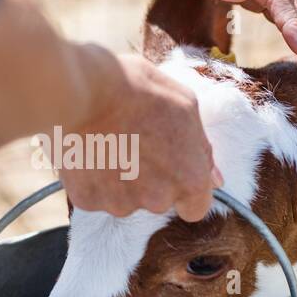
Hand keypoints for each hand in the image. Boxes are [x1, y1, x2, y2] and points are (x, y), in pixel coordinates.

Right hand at [59, 49, 221, 221]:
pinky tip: (91, 149)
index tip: (171, 169)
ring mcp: (120, 203)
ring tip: (110, 141)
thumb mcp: (184, 105)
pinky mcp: (88, 200)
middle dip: (150, 179)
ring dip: (121, 178)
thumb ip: (202, 147)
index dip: (184, 188)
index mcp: (188, 178)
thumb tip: (214, 179)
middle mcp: (157, 199)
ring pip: (125, 199)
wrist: (81, 91)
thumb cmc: (137, 89)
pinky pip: (96, 195)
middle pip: (158, 200)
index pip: (195, 208)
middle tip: (135, 140)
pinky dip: (94, 178)